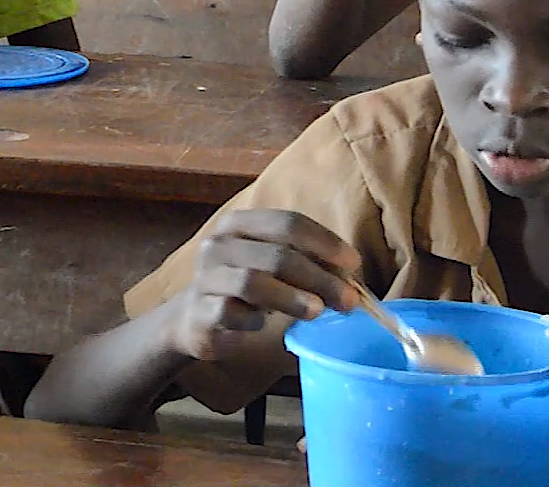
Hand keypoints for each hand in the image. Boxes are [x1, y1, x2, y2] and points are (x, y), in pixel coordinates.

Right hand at [161, 209, 358, 361]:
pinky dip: (253, 320)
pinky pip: (230, 312)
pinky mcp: (199, 312)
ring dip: (291, 297)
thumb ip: (304, 263)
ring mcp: (205, 277)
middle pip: (277, 254)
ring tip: (318, 311)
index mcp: (239, 224)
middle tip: (348, 299)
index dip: (324, 241)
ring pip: (253, 281)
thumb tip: (349, 274)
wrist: (194, 319)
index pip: (287, 223)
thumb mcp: (271, 267)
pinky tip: (263, 325)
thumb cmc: (243, 289)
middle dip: (319, 277)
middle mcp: (219, 244)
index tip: (353, 263)